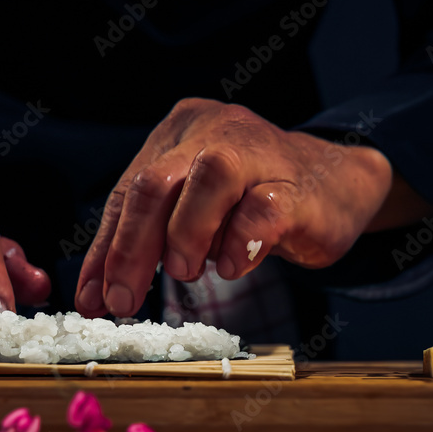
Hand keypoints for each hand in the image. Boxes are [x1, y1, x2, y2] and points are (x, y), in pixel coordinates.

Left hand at [74, 98, 395, 318]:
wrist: (337, 182)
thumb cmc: (252, 199)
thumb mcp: (194, 213)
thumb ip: (147, 245)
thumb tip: (96, 297)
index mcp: (180, 133)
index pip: (128, 192)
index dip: (106, 250)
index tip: (95, 300)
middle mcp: (216, 131)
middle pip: (157, 181)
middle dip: (132, 248)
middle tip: (124, 300)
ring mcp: (261, 152)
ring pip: (211, 176)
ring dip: (187, 234)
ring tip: (186, 272)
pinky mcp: (297, 188)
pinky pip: (263, 210)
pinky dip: (239, 245)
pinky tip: (232, 266)